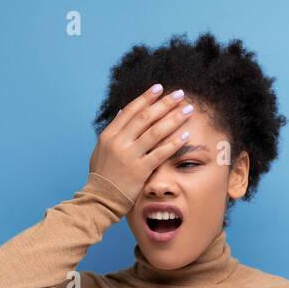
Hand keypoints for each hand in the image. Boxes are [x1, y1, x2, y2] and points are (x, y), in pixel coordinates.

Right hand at [88, 84, 195, 205]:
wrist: (100, 199)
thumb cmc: (102, 176)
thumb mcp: (101, 150)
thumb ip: (112, 131)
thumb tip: (121, 112)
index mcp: (109, 135)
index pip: (130, 111)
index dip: (146, 98)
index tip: (159, 88)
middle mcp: (119, 142)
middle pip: (145, 117)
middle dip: (164, 103)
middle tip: (180, 93)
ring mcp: (129, 156)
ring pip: (155, 132)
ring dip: (174, 118)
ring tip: (188, 109)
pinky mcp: (140, 170)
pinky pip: (160, 153)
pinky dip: (174, 143)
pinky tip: (186, 135)